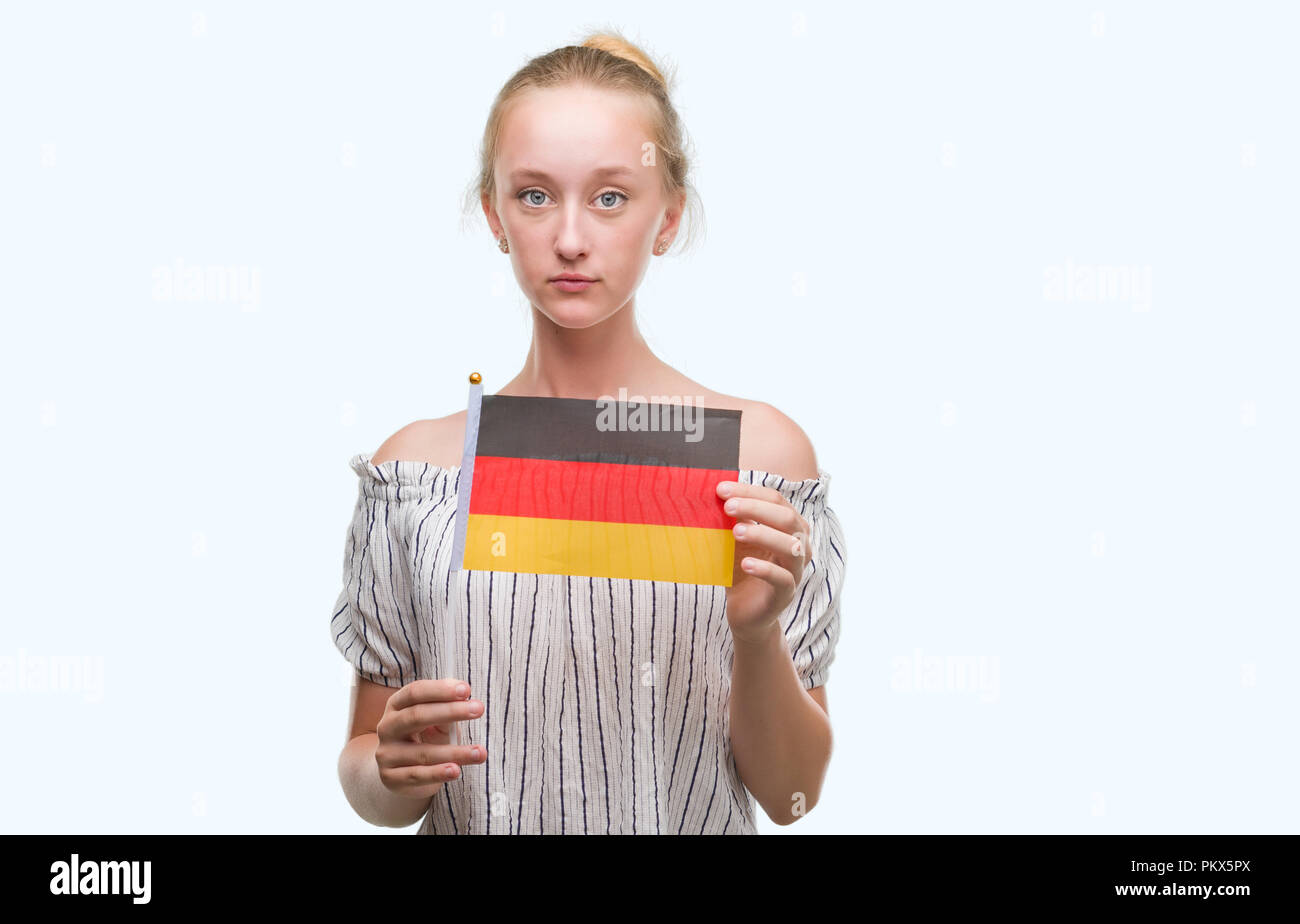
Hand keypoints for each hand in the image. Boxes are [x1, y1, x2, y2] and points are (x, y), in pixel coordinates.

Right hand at [374, 677, 485, 799]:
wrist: (403, 772)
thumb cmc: (424, 739)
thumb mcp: (436, 721)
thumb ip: (446, 707)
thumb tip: (463, 698)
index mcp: (396, 705)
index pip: (415, 692)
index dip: (440, 689)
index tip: (467, 689)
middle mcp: (387, 727)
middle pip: (416, 716)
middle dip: (450, 711)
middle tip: (479, 709)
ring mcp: (387, 753)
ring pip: (422, 752)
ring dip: (455, 752)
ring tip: (479, 752)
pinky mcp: (391, 777)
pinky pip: (417, 775)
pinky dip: (438, 773)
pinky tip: (456, 770)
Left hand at [716, 479, 810, 642]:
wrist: (745, 612)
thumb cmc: (742, 568)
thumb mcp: (737, 540)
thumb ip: (734, 519)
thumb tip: (718, 491)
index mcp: (790, 527)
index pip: (776, 500)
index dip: (750, 492)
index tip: (721, 489)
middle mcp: (800, 546)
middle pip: (788, 519)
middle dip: (757, 509)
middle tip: (728, 507)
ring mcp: (796, 571)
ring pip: (791, 547)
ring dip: (763, 535)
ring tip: (736, 532)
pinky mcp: (786, 594)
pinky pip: (783, 579)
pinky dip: (765, 569)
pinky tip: (745, 564)